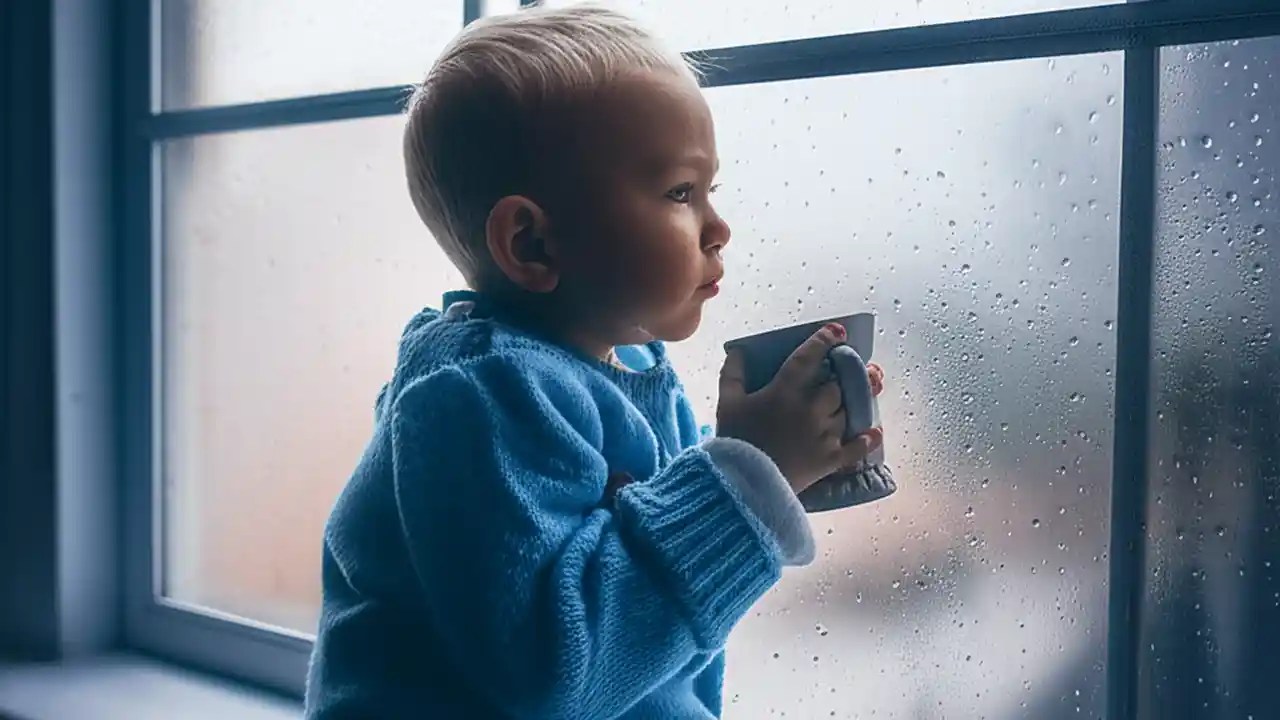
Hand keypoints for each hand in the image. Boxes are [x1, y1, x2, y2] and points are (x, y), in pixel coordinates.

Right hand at [717, 324, 883, 493]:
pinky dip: (867, 440)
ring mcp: (823, 434)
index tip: (838, 331)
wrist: (744, 484)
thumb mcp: (727, 404)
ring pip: (849, 410)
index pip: (808, 357)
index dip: (824, 340)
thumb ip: (733, 374)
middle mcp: (810, 408)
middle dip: (849, 372)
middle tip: (859, 364)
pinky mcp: (830, 459)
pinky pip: (855, 448)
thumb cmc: (734, 440)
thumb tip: (738, 352)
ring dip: (861, 397)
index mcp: (785, 391)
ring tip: (873, 384)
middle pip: (838, 384)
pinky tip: (876, 431)